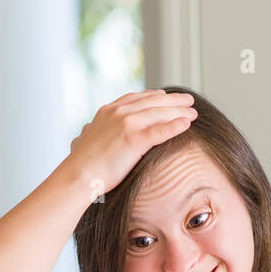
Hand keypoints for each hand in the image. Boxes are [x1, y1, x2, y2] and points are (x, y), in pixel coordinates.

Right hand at [64, 89, 196, 196]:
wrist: (77, 175)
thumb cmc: (81, 165)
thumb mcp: (85, 139)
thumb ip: (92, 131)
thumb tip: (86, 131)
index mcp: (107, 111)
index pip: (136, 98)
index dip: (154, 96)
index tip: (166, 96)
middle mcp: (118, 112)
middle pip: (152, 101)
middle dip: (173, 100)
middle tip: (189, 101)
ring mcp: (126, 124)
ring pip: (159, 113)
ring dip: (179, 111)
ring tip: (193, 112)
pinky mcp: (134, 139)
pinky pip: (161, 130)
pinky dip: (176, 126)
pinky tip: (187, 124)